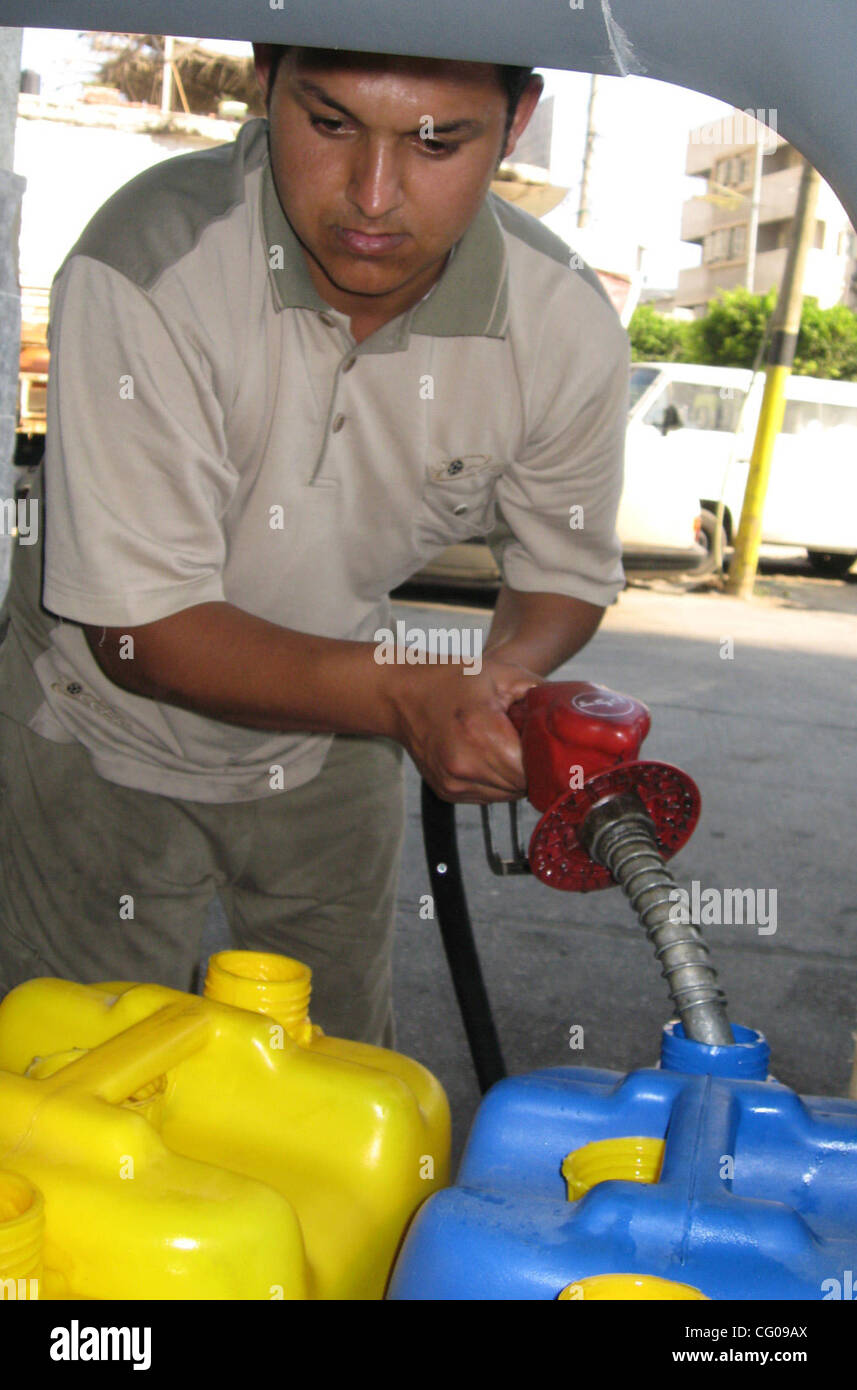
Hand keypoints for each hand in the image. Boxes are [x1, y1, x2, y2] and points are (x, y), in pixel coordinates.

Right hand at [390, 656, 544, 802]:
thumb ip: (543, 694)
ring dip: (515, 776)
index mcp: (481, 733)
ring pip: (508, 795)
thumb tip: (576, 715)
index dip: (548, 756)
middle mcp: (465, 765)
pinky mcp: (447, 792)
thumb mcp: (504, 674)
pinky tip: (487, 754)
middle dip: (533, 765)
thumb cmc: (451, 678)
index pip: (536, 768)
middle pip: (524, 785)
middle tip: (526, 739)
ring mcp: (454, 783)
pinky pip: (489, 796)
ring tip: (504, 745)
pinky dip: (496, 780)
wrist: (400, 694)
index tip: (549, 742)